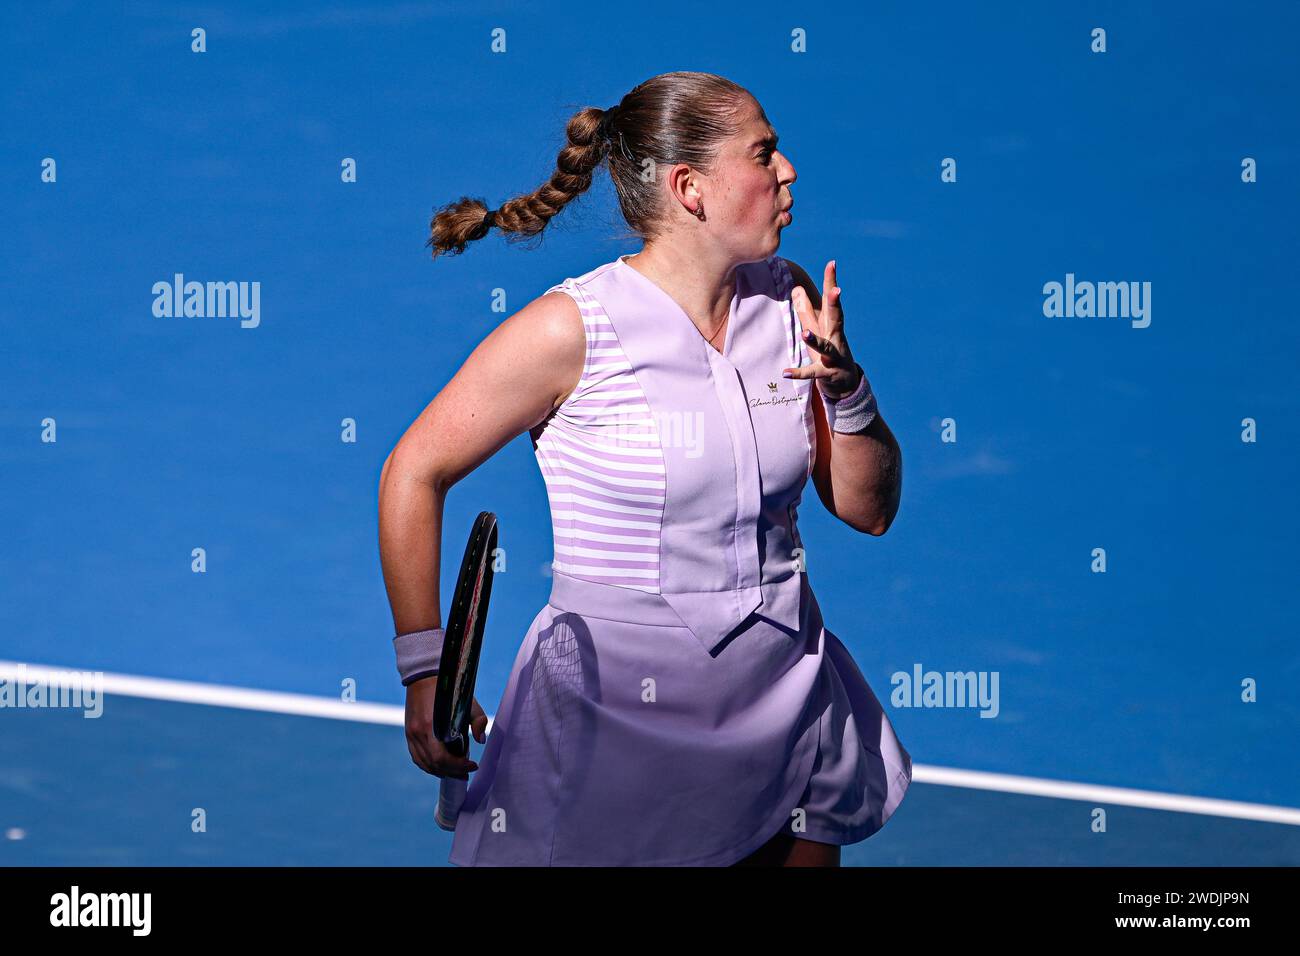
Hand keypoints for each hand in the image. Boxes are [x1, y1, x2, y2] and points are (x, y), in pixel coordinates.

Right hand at [403, 675, 488, 778]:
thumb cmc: (450, 689)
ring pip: (424, 764)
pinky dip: (428, 765)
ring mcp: (411, 734)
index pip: (442, 758)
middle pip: (434, 765)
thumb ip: (478, 720)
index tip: (473, 765)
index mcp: (432, 726)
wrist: (424, 675)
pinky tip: (440, 765)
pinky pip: (417, 757)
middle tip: (466, 772)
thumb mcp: (468, 702)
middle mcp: (419, 733)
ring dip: (440, 771)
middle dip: (452, 771)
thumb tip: (481, 741)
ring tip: (455, 771)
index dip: (458, 766)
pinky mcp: (409, 733)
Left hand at [783, 259, 860, 397]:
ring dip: (814, 340)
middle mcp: (835, 337)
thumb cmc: (830, 352)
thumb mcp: (817, 330)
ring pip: (824, 347)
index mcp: (831, 325)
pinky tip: (785, 372)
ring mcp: (832, 356)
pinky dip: (799, 373)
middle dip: (835, 304)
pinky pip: (811, 373)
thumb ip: (806, 310)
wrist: (846, 384)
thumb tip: (796, 288)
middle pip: (835, 318)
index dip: (831, 282)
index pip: (830, 301)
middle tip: (836, 290)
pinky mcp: (826, 373)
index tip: (832, 263)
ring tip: (804, 333)